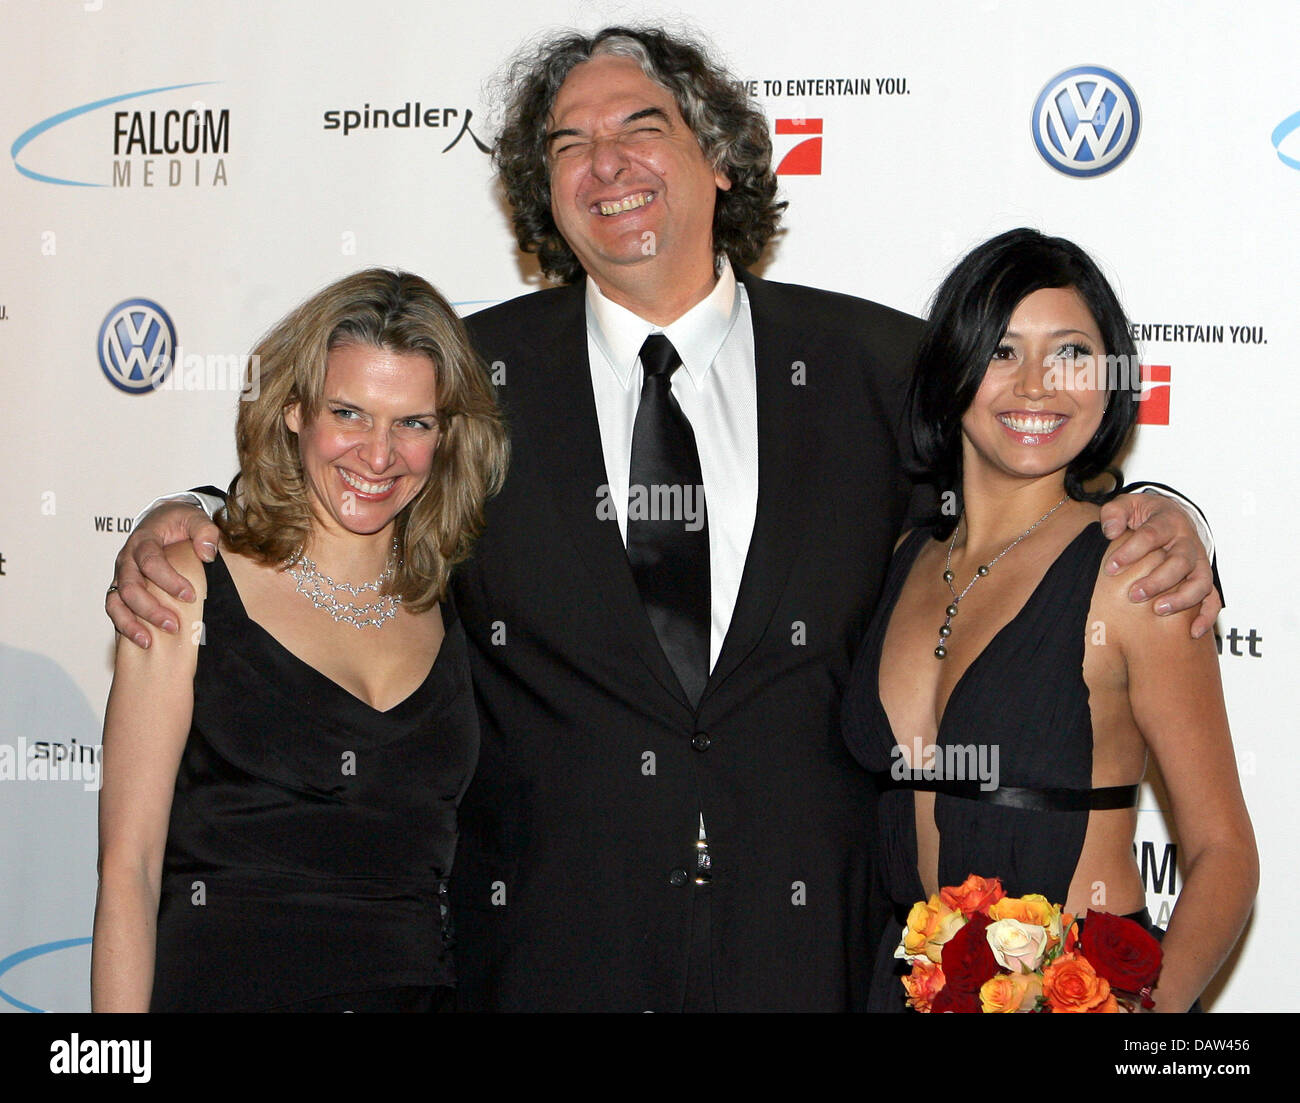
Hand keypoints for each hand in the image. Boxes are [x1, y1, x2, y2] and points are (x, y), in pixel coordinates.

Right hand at [106, 501, 219, 647]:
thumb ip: (204, 530)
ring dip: (132, 623)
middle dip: (150, 609)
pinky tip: (143, 640)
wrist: (162, 520)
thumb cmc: (179, 522)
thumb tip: (207, 554)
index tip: (190, 595)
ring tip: (150, 641)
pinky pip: (115, 609)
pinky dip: (125, 626)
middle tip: (174, 625)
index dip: (168, 580)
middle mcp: (127, 559)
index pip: (150, 561)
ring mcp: (121, 575)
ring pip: (116, 601)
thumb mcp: (195, 518)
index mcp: (143, 540)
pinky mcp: (120, 588)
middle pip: (130, 587)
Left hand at [1099, 493, 1219, 638]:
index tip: (1111, 568)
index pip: (1152, 535)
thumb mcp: (1127, 505)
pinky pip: (1213, 598)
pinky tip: (1193, 632)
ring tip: (1158, 610)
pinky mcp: (1203, 577)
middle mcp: (1187, 542)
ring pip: (1201, 581)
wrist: (1171, 515)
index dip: (1131, 551)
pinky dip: (1207, 616)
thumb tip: (1111, 531)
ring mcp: (1199, 561)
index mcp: (1168, 521)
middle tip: (1134, 595)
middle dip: (1158, 580)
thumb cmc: (1144, 514)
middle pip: (1180, 562)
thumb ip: (1114, 513)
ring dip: (1182, 599)